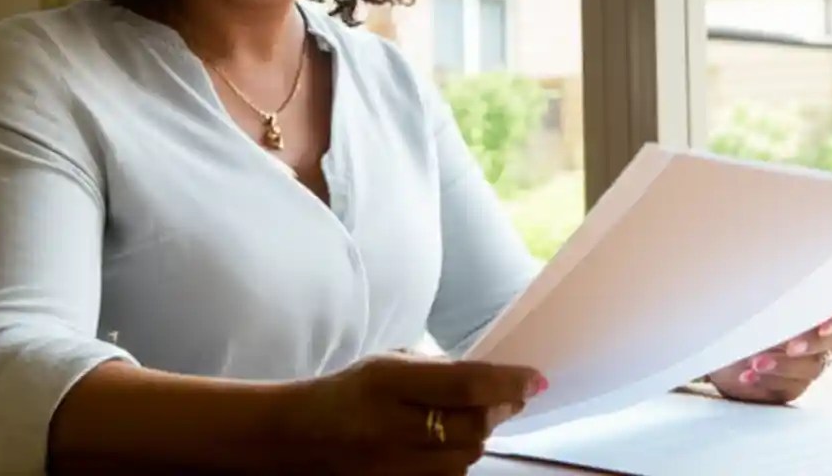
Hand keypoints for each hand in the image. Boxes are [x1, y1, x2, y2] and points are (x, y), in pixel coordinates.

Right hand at [282, 352, 547, 475]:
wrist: (295, 439)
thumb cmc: (348, 393)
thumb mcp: (387, 364)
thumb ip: (437, 370)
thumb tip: (492, 380)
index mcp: (387, 382)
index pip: (464, 385)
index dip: (507, 383)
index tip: (536, 379)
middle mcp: (391, 427)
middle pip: (472, 426)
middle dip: (499, 410)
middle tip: (511, 397)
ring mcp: (392, 466)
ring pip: (465, 458)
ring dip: (479, 436)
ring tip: (475, 419)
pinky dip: (459, 460)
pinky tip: (452, 445)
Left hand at [706, 300, 831, 404]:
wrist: (721, 347)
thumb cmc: (744, 313)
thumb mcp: (756, 300)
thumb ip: (774, 294)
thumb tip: (772, 281)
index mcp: (822, 308)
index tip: (824, 326)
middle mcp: (825, 337)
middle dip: (812, 343)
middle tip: (790, 347)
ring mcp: (812, 363)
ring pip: (812, 367)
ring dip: (782, 365)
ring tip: (755, 363)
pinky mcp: (795, 385)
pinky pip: (790, 386)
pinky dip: (767, 380)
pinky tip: (747, 376)